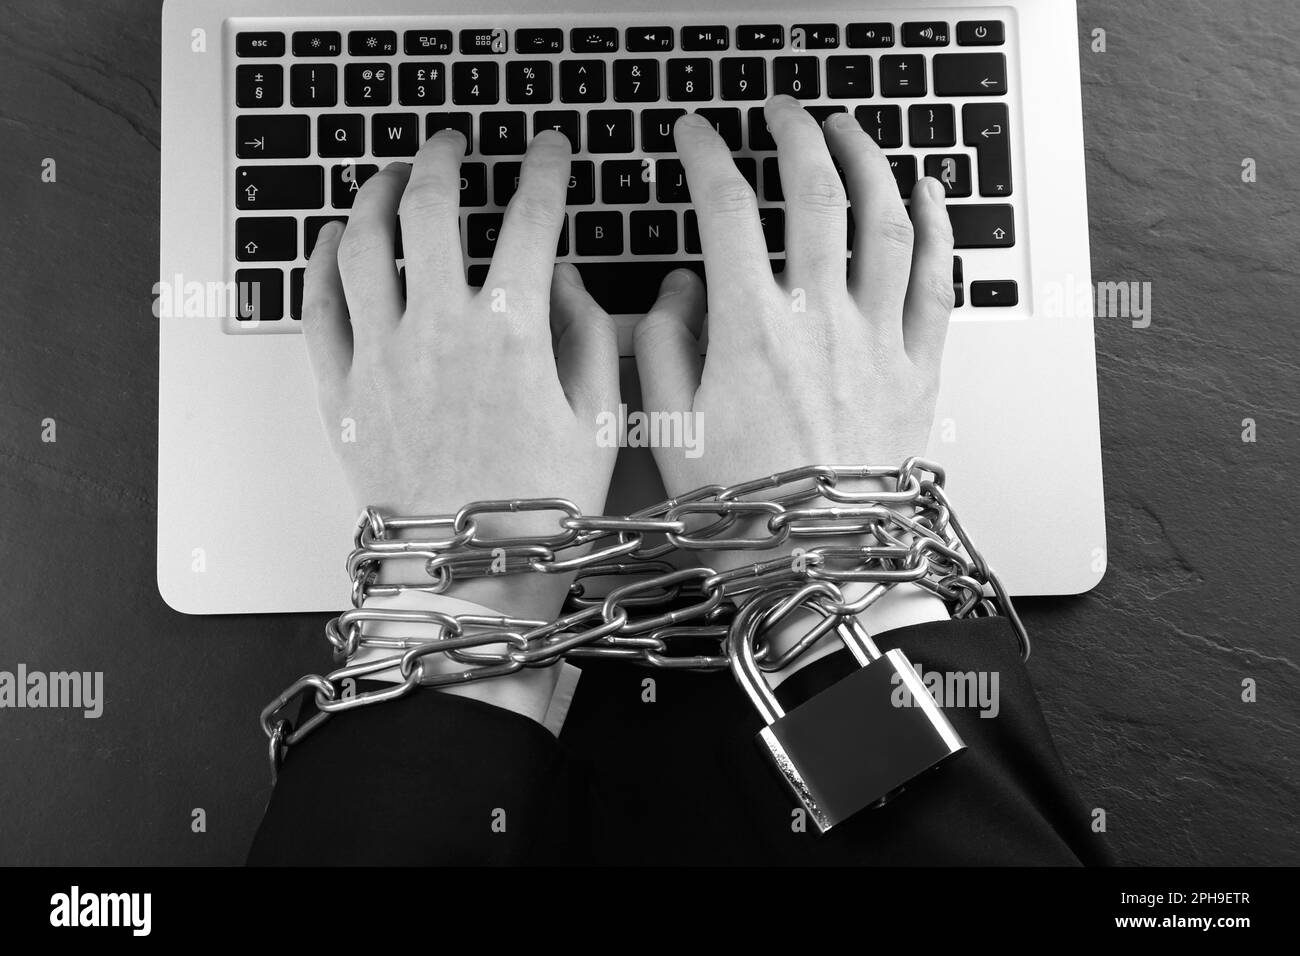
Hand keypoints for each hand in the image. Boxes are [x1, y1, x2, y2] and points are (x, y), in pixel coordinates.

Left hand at [301, 130, 618, 712]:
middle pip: (431, 209)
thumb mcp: (599, 423)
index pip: (532, 219)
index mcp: (514, 335)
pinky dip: (321, 262)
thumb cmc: (543, 512)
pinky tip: (332, 241)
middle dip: (447, 159)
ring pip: (361, 244)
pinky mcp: (341, 392)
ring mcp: (382, 358)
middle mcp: (440, 330)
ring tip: (391, 175)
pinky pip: (317, 308)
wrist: (470, 582)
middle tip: (456, 143)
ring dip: (376, 194)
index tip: (553, 151)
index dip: (548, 171)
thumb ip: (588, 334)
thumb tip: (562, 276)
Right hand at [634, 98, 955, 665]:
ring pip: (886, 221)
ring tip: (849, 128)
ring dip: (868, 160)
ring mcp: (879, 341)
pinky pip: (937, 281)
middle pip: (815, 194)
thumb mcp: (670, 430)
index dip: (704, 156)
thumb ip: (664, 343)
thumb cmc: (743, 512)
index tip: (693, 136)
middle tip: (779, 111)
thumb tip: (678, 286)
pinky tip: (930, 191)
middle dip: (795, 133)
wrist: (820, 568)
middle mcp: (821, 321)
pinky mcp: (920, 369)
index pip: (725, 210)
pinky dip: (938, 226)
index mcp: (751, 331)